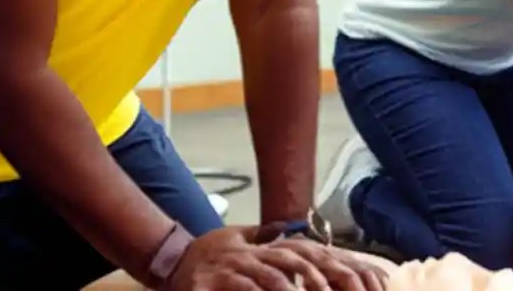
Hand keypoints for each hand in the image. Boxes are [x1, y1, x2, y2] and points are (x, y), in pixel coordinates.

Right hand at [168, 228, 386, 290]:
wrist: (170, 258)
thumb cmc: (207, 251)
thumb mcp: (237, 237)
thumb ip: (264, 235)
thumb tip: (288, 228)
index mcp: (259, 247)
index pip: (299, 251)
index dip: (322, 263)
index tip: (342, 278)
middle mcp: (249, 255)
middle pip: (289, 262)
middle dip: (313, 277)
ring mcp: (230, 268)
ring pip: (266, 278)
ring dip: (287, 288)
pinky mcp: (210, 284)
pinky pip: (238, 289)